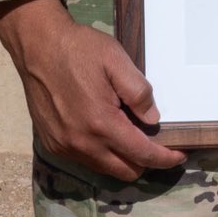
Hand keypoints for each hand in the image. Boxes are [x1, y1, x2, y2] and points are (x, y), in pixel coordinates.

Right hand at [0, 0, 186, 182]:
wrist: (37, 44)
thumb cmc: (79, 49)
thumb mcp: (116, 60)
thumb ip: (138, 92)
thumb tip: (153, 120)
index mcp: (101, 124)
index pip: (142, 155)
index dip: (165, 158)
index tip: (180, 154)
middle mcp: (82, 143)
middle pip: (126, 171)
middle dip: (145, 160)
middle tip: (154, 139)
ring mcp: (64, 146)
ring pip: (105, 168)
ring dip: (122, 157)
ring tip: (128, 130)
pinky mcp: (53, 143)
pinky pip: (85, 159)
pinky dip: (100, 151)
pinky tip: (103, 127)